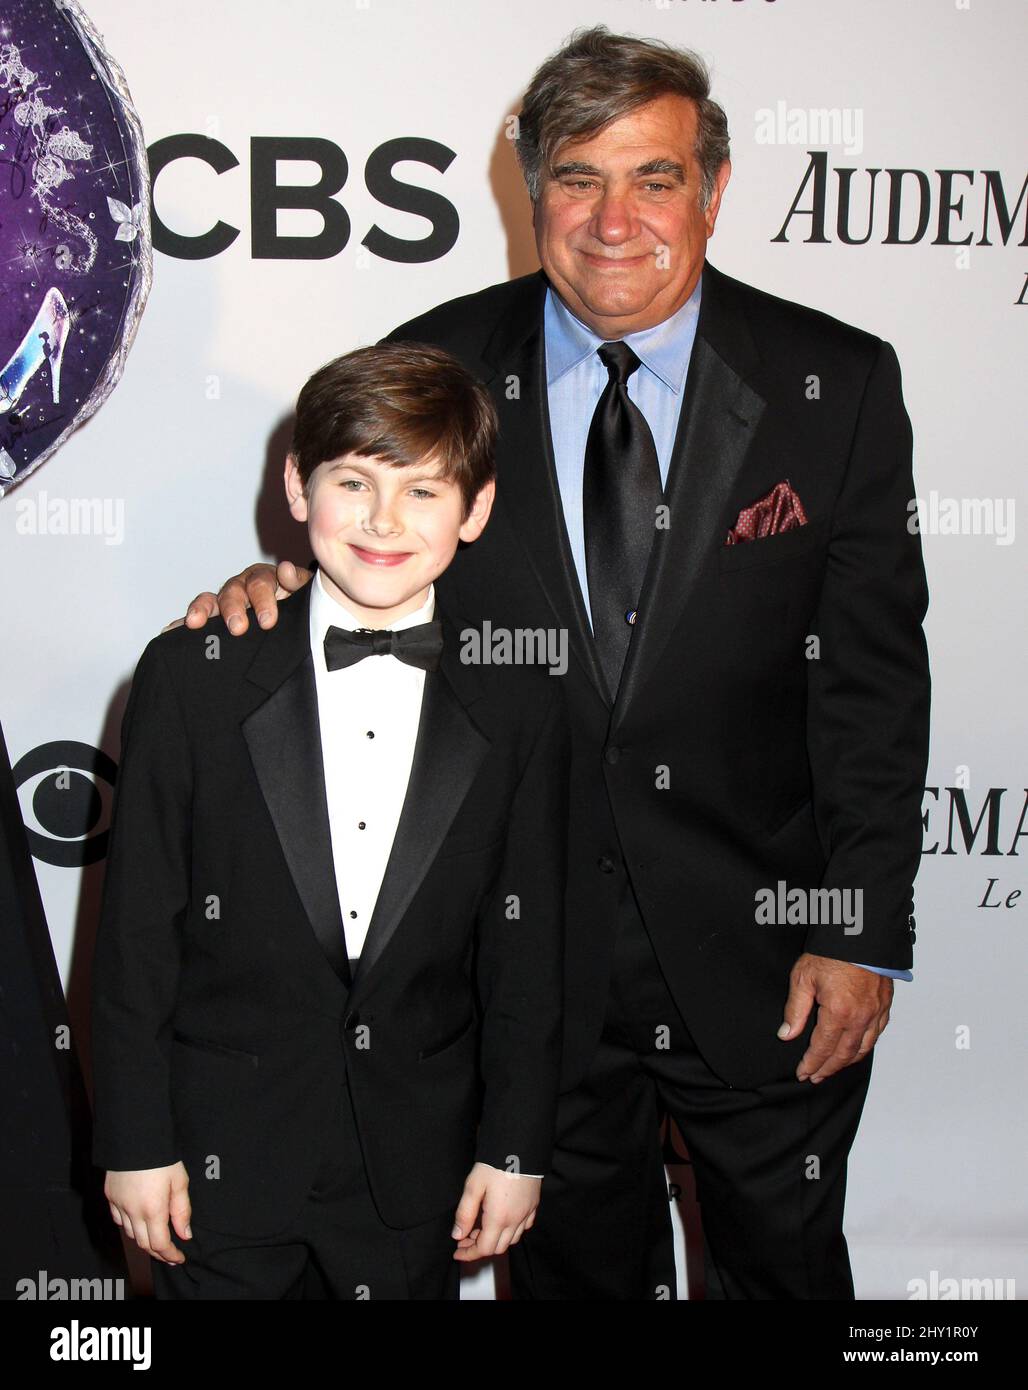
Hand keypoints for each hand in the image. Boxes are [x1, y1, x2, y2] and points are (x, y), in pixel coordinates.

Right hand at [104, 1162, 191, 1263]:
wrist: (135, 1136)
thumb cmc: (161, 1156)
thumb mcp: (179, 1181)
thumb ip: (181, 1210)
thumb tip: (184, 1234)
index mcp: (153, 1209)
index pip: (159, 1244)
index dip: (170, 1255)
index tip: (179, 1257)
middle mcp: (133, 1211)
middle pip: (143, 1244)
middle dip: (158, 1252)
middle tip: (170, 1253)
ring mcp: (119, 1204)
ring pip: (130, 1234)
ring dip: (144, 1239)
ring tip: (157, 1238)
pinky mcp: (110, 1196)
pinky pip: (119, 1219)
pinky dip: (129, 1226)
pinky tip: (138, 1221)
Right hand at [162, 560, 310, 634]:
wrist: (297, 615)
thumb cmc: (298, 601)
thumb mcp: (304, 592)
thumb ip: (298, 582)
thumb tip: (285, 569)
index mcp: (264, 578)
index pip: (260, 584)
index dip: (263, 601)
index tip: (268, 622)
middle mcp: (242, 586)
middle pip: (233, 591)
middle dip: (233, 609)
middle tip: (238, 628)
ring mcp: (226, 601)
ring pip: (210, 600)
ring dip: (202, 610)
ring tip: (195, 623)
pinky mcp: (214, 617)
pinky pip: (197, 617)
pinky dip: (184, 622)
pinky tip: (171, 630)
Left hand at [450, 1163, 540, 1262]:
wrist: (521, 1146)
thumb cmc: (495, 1164)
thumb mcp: (473, 1186)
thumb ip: (465, 1213)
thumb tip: (458, 1235)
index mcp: (498, 1218)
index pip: (484, 1249)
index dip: (469, 1254)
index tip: (457, 1251)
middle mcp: (515, 1220)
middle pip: (498, 1248)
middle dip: (480, 1247)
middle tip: (465, 1237)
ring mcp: (527, 1213)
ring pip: (512, 1240)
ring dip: (496, 1240)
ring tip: (482, 1228)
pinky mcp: (533, 1205)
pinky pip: (524, 1227)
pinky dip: (512, 1231)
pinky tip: (503, 1220)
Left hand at [779, 952, 892, 1083]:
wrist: (861, 933)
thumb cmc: (832, 951)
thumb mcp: (803, 978)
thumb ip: (795, 1010)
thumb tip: (787, 1034)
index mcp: (839, 1013)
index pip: (823, 1049)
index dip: (811, 1064)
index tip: (803, 1073)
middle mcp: (861, 1018)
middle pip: (843, 1054)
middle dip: (827, 1068)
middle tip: (815, 1077)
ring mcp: (876, 1013)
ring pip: (862, 1048)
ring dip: (846, 1062)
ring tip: (832, 1068)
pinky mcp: (885, 1005)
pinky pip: (876, 1035)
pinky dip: (864, 1047)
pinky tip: (856, 1048)